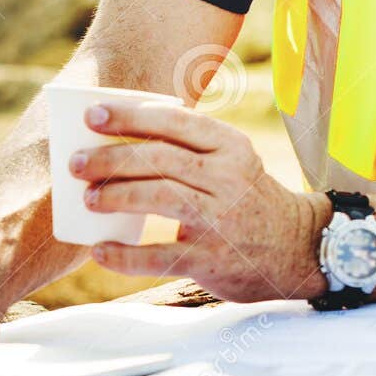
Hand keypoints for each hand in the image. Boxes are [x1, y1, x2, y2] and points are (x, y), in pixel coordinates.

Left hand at [69, 101, 329, 301]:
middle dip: (111, 158)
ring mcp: (220, 220)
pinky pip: (159, 256)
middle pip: (159, 158)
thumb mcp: (232, 165)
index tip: (92, 116)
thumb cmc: (247, 201)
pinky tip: (100, 250)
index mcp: (231, 147)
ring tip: (87, 198)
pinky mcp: (211, 260)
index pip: (175, 120)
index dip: (129, 115)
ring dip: (116, 195)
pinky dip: (124, 255)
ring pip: (159, 197)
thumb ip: (189, 152)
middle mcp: (228, 179)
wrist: (299, 250)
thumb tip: (115, 145)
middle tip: (76, 163)